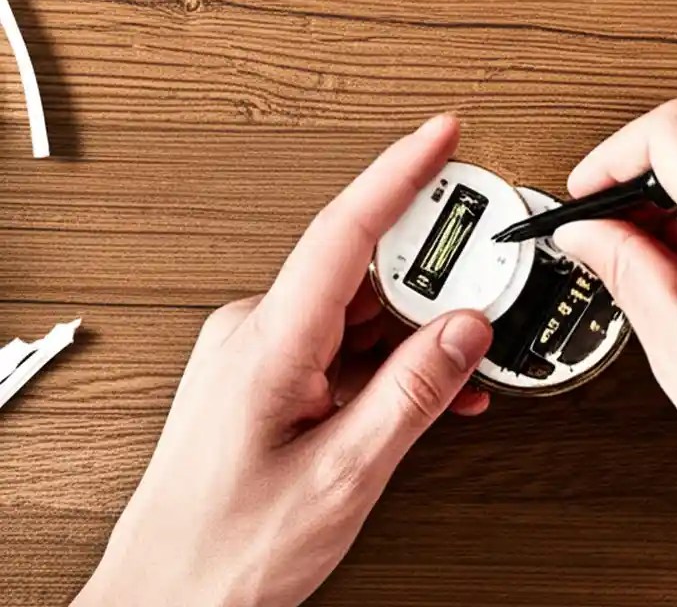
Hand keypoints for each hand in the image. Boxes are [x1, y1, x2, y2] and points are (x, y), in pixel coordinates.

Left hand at [74, 115, 493, 606]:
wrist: (167, 599)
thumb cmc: (228, 549)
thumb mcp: (344, 474)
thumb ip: (412, 392)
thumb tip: (465, 328)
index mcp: (267, 344)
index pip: (343, 231)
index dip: (399, 173)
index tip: (441, 134)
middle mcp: (256, 334)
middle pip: (363, 272)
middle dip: (434, 280)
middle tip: (491, 291)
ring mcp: (258, 355)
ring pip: (358, 314)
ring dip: (415, 333)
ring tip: (466, 367)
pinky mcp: (266, 378)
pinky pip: (341, 347)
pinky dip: (389, 362)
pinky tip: (429, 390)